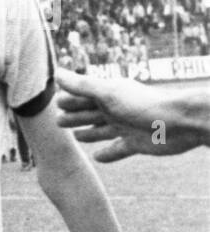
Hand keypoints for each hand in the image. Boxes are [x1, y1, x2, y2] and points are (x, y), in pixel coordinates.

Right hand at [55, 72, 203, 161]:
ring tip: (75, 136)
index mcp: (108, 95)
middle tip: (57, 121)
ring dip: (88, 133)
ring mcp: (125, 127)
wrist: (179, 122)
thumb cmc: (143, 104)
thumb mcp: (107, 93)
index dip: (67, 99)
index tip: (52, 101)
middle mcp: (115, 110)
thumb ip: (82, 85)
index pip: (82, 96)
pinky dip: (107, 154)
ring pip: (100, 131)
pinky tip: (98, 158)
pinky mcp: (134, 144)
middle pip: (88, 114)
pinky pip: (116, 150)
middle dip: (73, 116)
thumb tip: (56, 74)